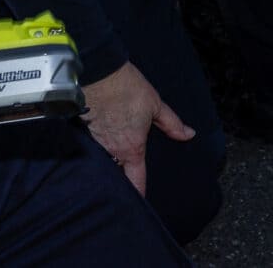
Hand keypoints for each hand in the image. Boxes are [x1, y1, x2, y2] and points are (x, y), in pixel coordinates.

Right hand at [81, 62, 195, 194]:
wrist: (98, 71)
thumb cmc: (127, 88)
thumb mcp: (155, 104)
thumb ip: (172, 123)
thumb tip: (189, 135)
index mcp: (131, 148)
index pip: (135, 179)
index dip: (139, 193)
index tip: (141, 202)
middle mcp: (111, 150)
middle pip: (116, 173)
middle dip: (121, 177)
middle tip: (127, 177)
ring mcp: (95, 141)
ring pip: (103, 159)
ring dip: (108, 161)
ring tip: (114, 158)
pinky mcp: (83, 129)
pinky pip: (91, 145)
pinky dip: (97, 146)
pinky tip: (100, 137)